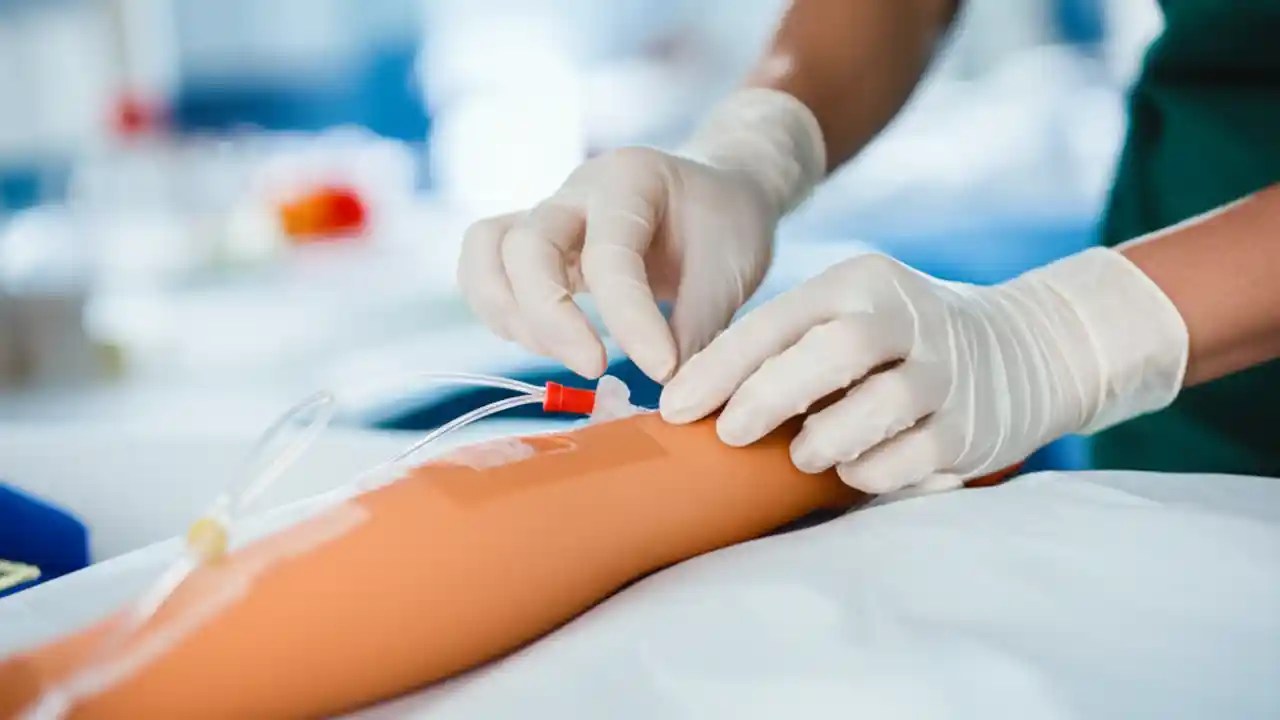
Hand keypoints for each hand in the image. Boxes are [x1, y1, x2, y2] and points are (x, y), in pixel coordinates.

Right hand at [457, 148, 775, 380]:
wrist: (716, 195)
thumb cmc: (725, 226)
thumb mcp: (732, 270)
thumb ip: (698, 327)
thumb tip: (666, 392)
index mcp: (632, 179)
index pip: (610, 254)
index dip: (629, 321)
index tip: (661, 370)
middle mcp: (577, 190)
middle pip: (524, 245)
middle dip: (550, 317)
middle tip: (594, 367)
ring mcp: (547, 215)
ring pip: (486, 252)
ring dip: (511, 315)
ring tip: (568, 355)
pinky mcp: (533, 246)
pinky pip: (484, 269)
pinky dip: (500, 312)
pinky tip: (547, 345)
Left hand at [660, 250, 1187, 494]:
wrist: (1025, 348)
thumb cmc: (895, 341)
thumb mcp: (848, 316)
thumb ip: (784, 348)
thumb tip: (692, 403)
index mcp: (861, 282)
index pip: (781, 318)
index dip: (721, 365)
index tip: (674, 406)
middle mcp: (907, 317)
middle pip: (832, 351)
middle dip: (768, 396)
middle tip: (727, 433)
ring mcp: (945, 372)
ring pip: (876, 406)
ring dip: (823, 439)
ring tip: (801, 453)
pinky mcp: (971, 426)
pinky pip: (910, 458)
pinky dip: (869, 471)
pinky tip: (852, 470)